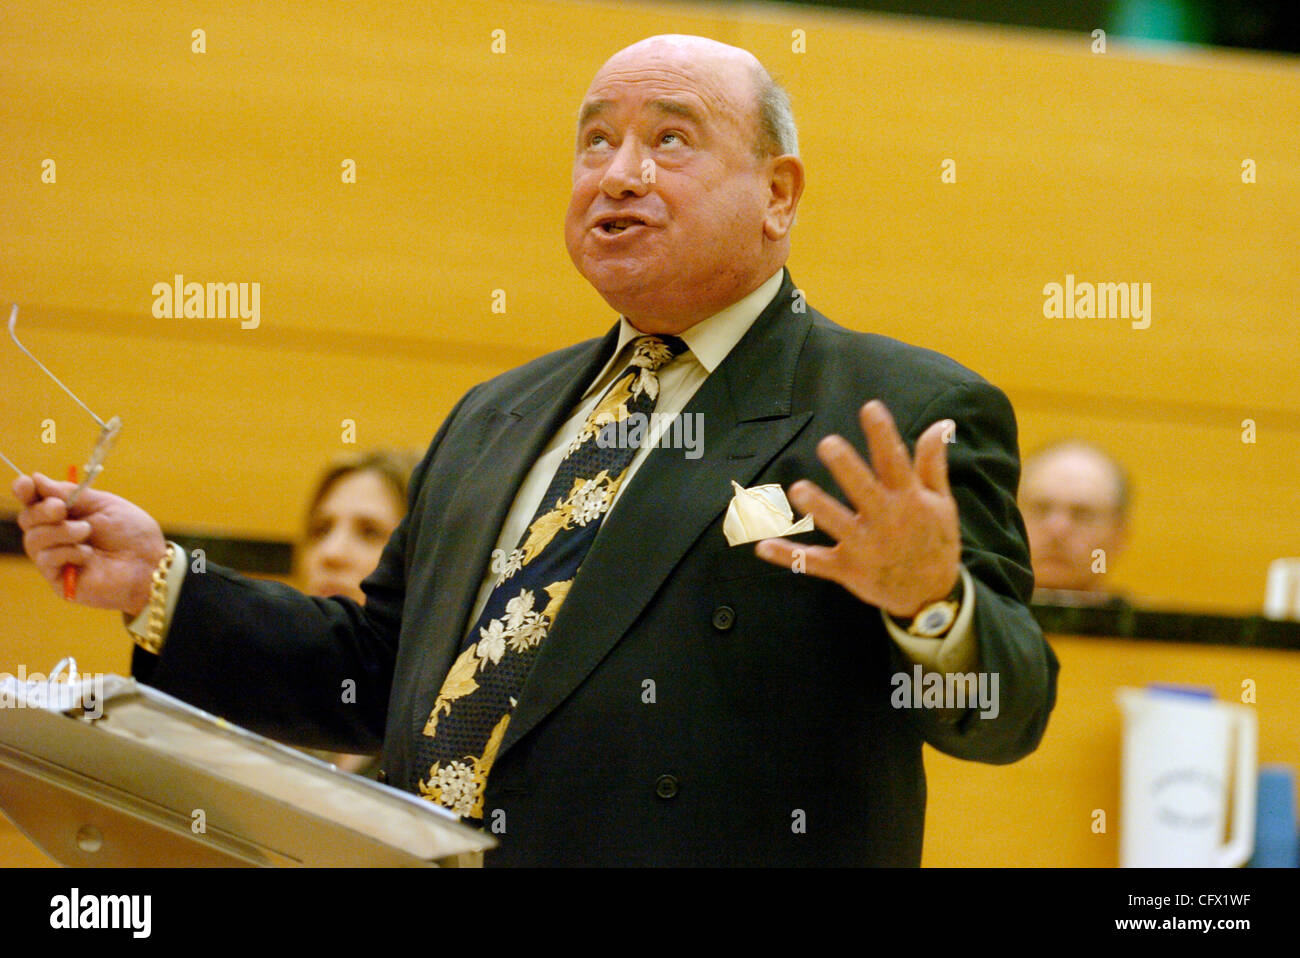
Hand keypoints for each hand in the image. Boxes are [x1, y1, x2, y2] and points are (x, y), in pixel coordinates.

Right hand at [12, 472, 166, 615]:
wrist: (150, 563)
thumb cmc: (132, 534)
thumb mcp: (104, 505)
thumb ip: (71, 494)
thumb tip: (36, 479)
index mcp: (66, 514)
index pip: (34, 500)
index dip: (25, 490)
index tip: (27, 483)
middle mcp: (55, 535)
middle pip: (27, 518)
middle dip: (42, 509)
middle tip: (61, 508)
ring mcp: (55, 558)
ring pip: (33, 539)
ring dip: (60, 531)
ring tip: (86, 531)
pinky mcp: (59, 579)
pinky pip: (46, 560)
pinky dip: (66, 551)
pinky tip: (87, 554)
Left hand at [755, 400, 960, 617]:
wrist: (931, 595)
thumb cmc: (934, 539)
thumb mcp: (941, 501)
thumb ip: (932, 462)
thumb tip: (941, 423)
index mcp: (909, 500)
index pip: (895, 461)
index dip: (883, 435)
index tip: (869, 407)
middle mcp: (887, 521)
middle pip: (864, 490)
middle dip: (847, 468)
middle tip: (828, 444)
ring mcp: (865, 547)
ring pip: (837, 524)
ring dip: (818, 508)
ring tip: (798, 490)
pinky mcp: (847, 569)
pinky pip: (814, 562)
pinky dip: (788, 556)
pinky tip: (762, 546)